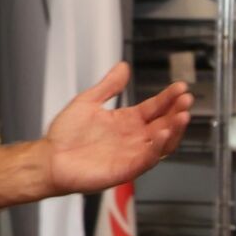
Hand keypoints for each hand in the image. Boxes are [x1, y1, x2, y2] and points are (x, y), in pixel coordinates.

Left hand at [43, 62, 191, 194]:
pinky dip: (157, 147)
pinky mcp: (126, 169)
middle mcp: (133, 138)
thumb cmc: (65, 135)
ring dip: (174, 130)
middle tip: (186, 98)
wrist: (49, 158)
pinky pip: (147, 159)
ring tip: (182, 115)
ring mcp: (131, 154)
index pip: (155, 108)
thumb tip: (122, 66)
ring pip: (162, 143)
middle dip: (177, 111)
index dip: (168, 97)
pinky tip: (163, 134)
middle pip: (164, 124)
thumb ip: (108, 86)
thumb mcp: (88, 102)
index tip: (180, 86)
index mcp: (126, 121)